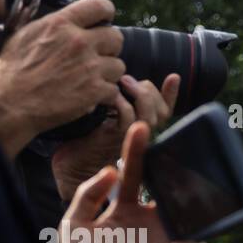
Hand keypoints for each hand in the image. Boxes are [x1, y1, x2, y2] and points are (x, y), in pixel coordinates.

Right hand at [0, 0, 124, 157]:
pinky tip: (91, 95)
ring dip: (108, 73)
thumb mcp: (22, 33)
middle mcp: (79, 42)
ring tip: (92, 78)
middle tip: (98, 55)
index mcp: (61, 24)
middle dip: (109, 47)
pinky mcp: (95, 91)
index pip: (99, 6)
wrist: (11, 103)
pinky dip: (105, 95)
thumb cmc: (12, 70)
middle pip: (116, 37)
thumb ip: (41, 18)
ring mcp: (89, 67)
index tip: (105, 20)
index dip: (106, 13)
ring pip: (118, 65)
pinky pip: (114, 89)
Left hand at [52, 74, 180, 200]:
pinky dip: (122, 104)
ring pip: (149, 118)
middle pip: (161, 113)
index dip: (171, 95)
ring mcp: (129, 140)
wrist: (69, 165)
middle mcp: (140, 137)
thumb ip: (117, 101)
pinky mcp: (114, 141)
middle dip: (150, 92)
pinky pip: (127, 120)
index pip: (165, 112)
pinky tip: (112, 97)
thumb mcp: (103, 114)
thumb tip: (122, 79)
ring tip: (123, 82)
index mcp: (141, 131)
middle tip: (129, 80)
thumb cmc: (84, 138)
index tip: (174, 77)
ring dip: (140, 95)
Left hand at [58, 122, 210, 242]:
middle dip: (179, 173)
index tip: (142, 128)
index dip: (138, 151)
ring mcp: (161, 242)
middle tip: (183, 157)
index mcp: (121, 207)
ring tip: (195, 197)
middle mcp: (146, 221)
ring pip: (189, 217)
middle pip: (169, 190)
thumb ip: (87, 195)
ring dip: (197, 207)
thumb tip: (112, 169)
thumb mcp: (72, 224)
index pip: (134, 174)